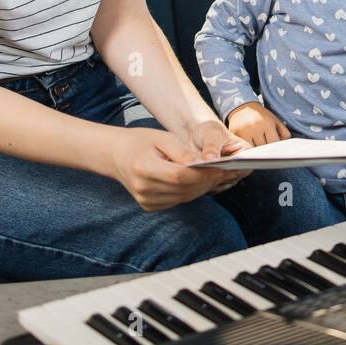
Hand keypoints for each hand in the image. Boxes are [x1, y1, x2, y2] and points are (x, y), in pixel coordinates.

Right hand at [109, 128, 248, 210]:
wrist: (116, 155)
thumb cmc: (140, 141)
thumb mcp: (162, 138)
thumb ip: (183, 151)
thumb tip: (205, 163)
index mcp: (143, 168)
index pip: (179, 176)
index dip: (203, 174)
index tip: (222, 168)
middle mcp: (143, 189)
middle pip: (184, 189)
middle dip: (209, 181)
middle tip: (230, 172)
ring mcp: (145, 201)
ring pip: (184, 197)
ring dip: (204, 188)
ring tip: (222, 177)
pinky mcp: (149, 206)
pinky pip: (177, 200)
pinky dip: (192, 192)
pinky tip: (204, 182)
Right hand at [227, 101, 290, 146]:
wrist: (242, 107)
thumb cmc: (261, 116)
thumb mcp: (275, 121)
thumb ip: (284, 133)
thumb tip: (286, 146)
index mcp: (267, 123)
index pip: (274, 142)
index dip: (275, 148)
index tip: (274, 149)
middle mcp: (255, 127)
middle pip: (263, 147)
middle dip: (265, 150)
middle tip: (266, 150)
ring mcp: (244, 131)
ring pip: (253, 150)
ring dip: (256, 152)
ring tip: (257, 149)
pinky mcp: (235, 134)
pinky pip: (243, 147)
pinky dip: (247, 150)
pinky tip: (249, 148)